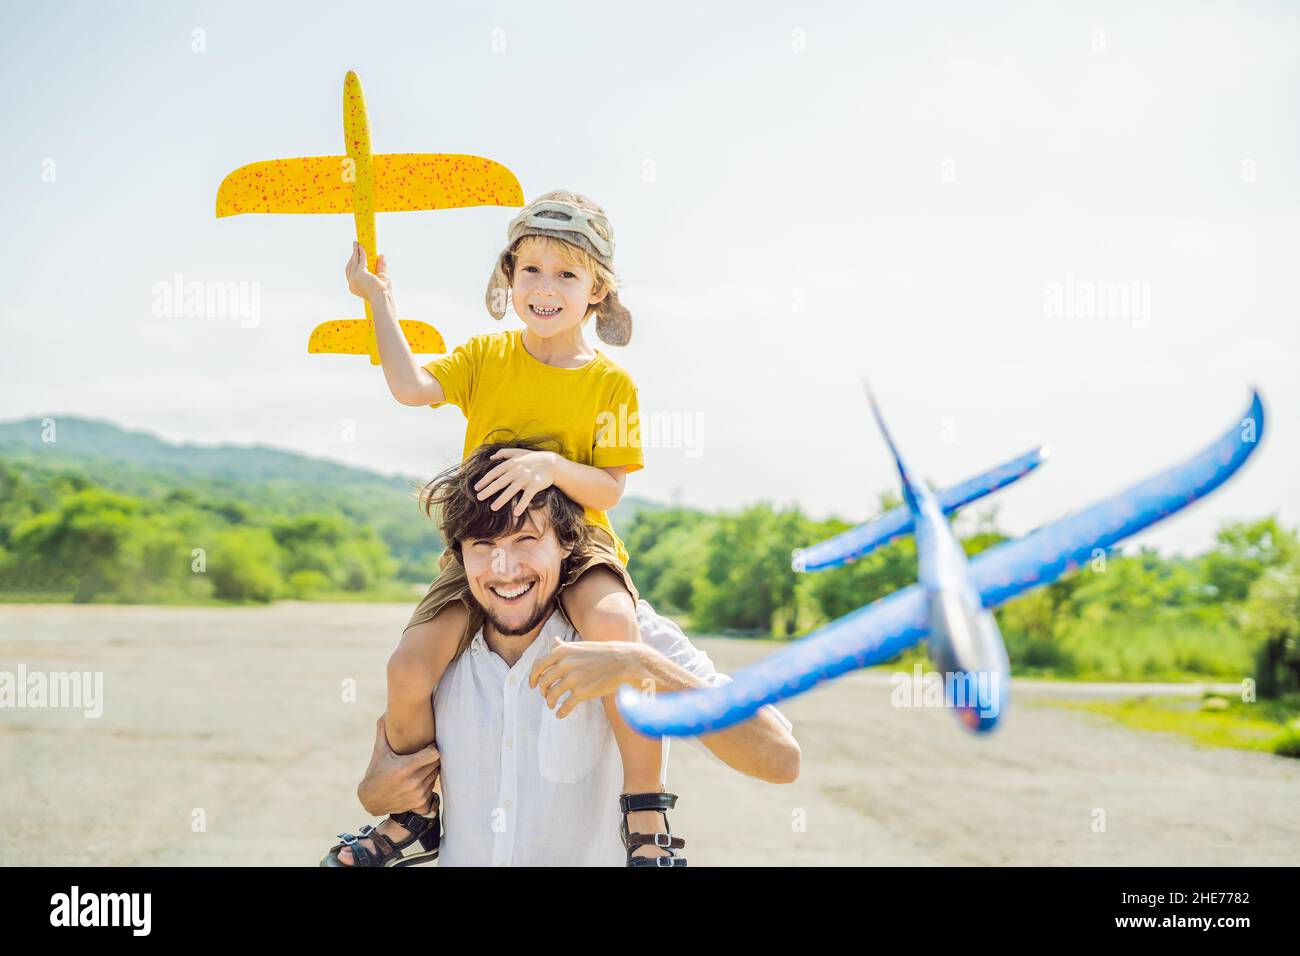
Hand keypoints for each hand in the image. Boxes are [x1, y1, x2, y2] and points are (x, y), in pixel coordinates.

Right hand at [344, 241, 390, 303]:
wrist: (383, 298)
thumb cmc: (383, 292)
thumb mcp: (382, 277)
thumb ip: (381, 266)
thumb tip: (381, 255)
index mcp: (354, 286)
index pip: (351, 272)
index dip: (353, 263)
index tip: (356, 255)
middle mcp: (351, 283)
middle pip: (350, 266)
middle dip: (353, 256)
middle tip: (355, 246)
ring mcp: (354, 278)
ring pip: (354, 262)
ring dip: (356, 252)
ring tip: (357, 244)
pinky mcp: (359, 274)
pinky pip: (361, 260)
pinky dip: (362, 253)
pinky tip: (363, 247)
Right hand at [356, 715, 439, 816]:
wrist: (371, 800)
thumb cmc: (376, 771)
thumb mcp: (379, 751)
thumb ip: (383, 731)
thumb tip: (385, 712)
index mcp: (404, 767)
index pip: (434, 754)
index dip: (432, 748)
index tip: (428, 746)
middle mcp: (412, 781)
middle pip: (436, 764)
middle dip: (431, 759)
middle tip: (424, 755)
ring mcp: (417, 794)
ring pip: (435, 775)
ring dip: (431, 771)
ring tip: (420, 767)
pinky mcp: (420, 803)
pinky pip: (433, 788)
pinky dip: (428, 784)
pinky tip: (419, 780)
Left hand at [473, 448, 560, 514]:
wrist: (552, 463)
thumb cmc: (533, 458)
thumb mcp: (518, 452)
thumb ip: (504, 453)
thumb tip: (491, 456)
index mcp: (511, 463)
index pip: (494, 473)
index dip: (485, 480)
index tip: (476, 487)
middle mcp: (517, 471)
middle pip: (500, 482)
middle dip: (488, 490)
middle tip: (479, 498)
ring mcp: (526, 478)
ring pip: (511, 490)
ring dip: (502, 500)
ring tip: (493, 508)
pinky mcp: (535, 485)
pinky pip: (527, 496)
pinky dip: (522, 504)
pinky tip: (516, 513)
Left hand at [529, 637, 651, 717]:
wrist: (622, 662)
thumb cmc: (601, 653)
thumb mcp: (580, 646)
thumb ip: (564, 647)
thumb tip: (554, 642)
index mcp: (561, 651)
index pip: (538, 666)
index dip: (532, 678)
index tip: (533, 685)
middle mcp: (564, 664)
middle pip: (543, 682)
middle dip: (543, 691)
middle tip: (546, 695)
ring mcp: (573, 679)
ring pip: (552, 695)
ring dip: (550, 702)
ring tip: (552, 705)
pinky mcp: (582, 692)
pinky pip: (565, 706)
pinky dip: (561, 712)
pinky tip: (560, 714)